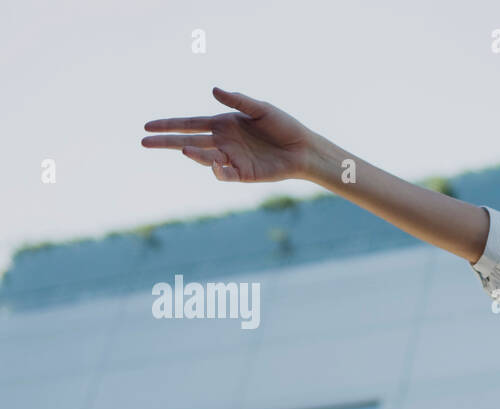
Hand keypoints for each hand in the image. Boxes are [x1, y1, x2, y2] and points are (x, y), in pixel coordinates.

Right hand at [141, 87, 317, 182]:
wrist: (303, 148)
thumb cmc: (284, 126)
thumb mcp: (261, 108)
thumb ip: (238, 101)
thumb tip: (214, 90)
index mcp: (223, 124)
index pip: (189, 124)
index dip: (169, 125)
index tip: (147, 125)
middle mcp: (223, 142)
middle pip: (188, 142)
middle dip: (166, 142)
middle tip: (143, 142)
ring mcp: (231, 159)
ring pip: (204, 158)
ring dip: (194, 155)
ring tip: (184, 150)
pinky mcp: (243, 174)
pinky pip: (225, 174)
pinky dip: (218, 170)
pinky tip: (217, 163)